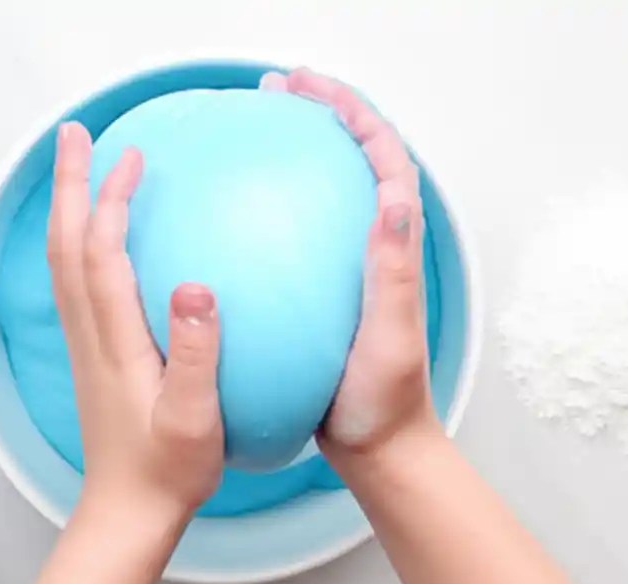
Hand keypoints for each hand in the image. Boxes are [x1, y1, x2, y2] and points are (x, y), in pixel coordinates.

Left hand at [48, 121, 224, 523]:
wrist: (128, 513)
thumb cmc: (169, 472)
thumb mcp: (195, 418)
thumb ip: (197, 353)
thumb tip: (196, 285)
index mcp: (116, 342)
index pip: (102, 255)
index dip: (111, 201)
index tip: (131, 156)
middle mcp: (90, 336)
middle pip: (68, 245)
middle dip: (70, 185)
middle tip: (75, 133)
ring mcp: (86, 345)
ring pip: (63, 261)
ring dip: (68, 208)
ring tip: (77, 167)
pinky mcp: (93, 356)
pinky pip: (73, 283)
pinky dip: (76, 242)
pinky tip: (94, 234)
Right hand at [262, 68, 442, 474]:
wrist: (377, 448)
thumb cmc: (384, 402)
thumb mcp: (390, 340)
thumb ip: (393, 274)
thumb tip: (394, 200)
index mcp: (399, 248)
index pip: (385, 159)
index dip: (353, 114)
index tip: (309, 90)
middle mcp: (379, 247)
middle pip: (356, 159)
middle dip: (324, 113)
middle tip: (278, 90)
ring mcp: (350, 267)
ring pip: (328, 191)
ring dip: (301, 150)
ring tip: (257, 126)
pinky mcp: (325, 291)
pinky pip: (298, 233)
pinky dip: (271, 208)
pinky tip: (229, 216)